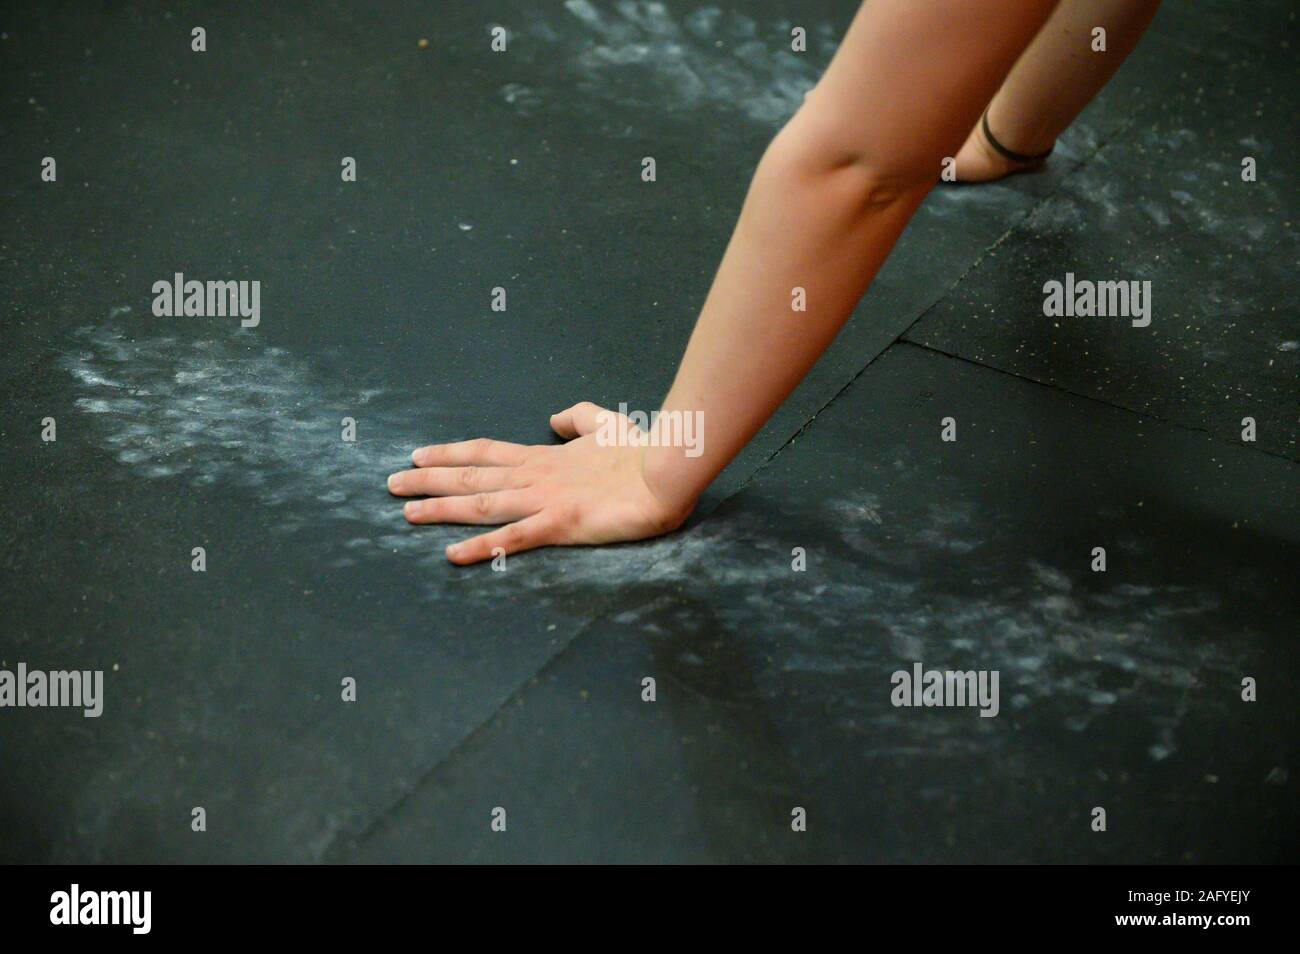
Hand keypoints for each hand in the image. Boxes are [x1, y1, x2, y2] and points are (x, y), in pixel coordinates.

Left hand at [387, 402, 694, 564]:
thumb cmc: (642, 450)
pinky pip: (512, 538)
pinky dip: (480, 547)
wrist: (667, 469)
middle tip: (389, 484)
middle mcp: (535, 477)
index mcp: (545, 458)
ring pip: (481, 503)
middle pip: (471, 475)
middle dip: (428, 480)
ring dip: (441, 508)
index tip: (418, 455)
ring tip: (405, 513)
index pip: (487, 453)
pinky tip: (452, 555)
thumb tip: (555, 417)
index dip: (450, 453)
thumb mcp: (607, 424)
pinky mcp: (560, 524)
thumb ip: (579, 419)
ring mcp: (545, 500)